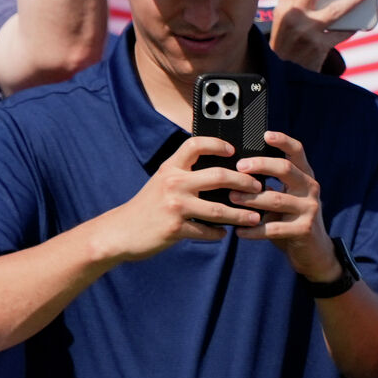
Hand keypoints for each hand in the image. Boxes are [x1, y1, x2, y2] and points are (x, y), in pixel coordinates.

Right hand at [92, 135, 259, 260]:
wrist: (120, 231)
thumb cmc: (146, 207)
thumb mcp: (161, 183)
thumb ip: (184, 176)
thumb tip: (221, 174)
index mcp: (170, 169)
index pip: (195, 145)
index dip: (217, 144)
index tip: (233, 150)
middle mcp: (173, 183)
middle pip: (220, 176)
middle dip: (245, 182)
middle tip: (258, 187)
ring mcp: (175, 206)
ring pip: (220, 209)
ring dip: (241, 214)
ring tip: (255, 217)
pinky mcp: (175, 229)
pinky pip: (207, 231)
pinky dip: (218, 234)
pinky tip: (223, 233)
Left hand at [233, 131, 340, 279]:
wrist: (312, 250)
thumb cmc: (288, 218)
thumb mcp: (283, 196)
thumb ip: (267, 183)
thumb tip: (230, 170)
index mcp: (303, 176)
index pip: (297, 152)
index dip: (283, 141)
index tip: (265, 134)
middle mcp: (310, 189)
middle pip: (286, 169)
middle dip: (261, 166)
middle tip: (238, 168)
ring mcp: (309, 209)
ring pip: (276, 199)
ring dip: (251, 198)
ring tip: (231, 197)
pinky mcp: (303, 229)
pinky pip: (274, 228)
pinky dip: (254, 229)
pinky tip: (238, 230)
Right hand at [269, 0, 368, 71]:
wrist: (279, 74)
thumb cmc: (285, 45)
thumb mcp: (284, 22)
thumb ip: (299, 5)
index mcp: (282, 8)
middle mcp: (292, 17)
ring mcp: (306, 31)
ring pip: (335, 9)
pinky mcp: (319, 46)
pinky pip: (342, 32)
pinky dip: (352, 26)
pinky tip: (359, 21)